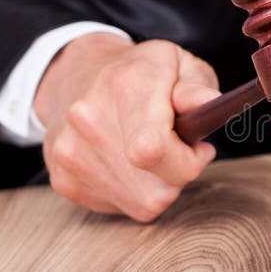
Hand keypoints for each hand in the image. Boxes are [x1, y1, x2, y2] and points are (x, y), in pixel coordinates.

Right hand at [34, 33, 219, 221]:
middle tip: (179, 149)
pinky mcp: (63, 179)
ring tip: (153, 152)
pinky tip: (130, 163)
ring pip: (142, 204)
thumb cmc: (142, 74)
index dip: (188, 162)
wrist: (76, 76)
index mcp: (126, 86)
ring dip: (159, 186)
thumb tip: (207, 102)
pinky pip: (121, 207)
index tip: (199, 148)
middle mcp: (89, 119)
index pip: (153, 150)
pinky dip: (135, 192)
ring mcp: (70, 152)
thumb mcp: (179, 64)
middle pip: (155, 190)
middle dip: (179, 176)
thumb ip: (196, 86)